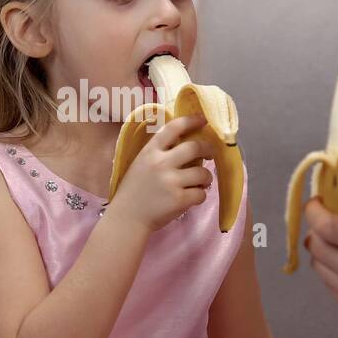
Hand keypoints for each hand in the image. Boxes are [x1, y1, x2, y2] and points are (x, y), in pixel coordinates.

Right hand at [106, 113, 214, 232]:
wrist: (127, 218)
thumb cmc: (134, 190)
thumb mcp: (141, 164)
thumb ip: (160, 153)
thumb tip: (189, 144)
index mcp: (150, 151)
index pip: (173, 128)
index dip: (191, 120)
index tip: (203, 120)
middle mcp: (161, 163)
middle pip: (195, 147)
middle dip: (208, 150)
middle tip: (210, 155)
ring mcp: (171, 181)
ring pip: (203, 173)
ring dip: (206, 177)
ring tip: (200, 182)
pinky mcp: (179, 200)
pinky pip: (201, 194)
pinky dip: (200, 196)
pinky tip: (191, 198)